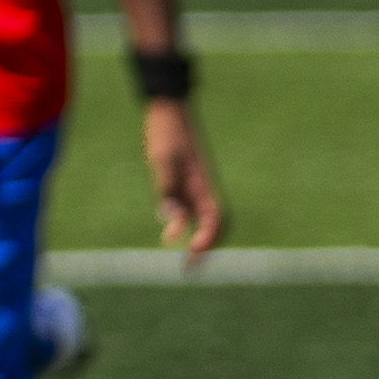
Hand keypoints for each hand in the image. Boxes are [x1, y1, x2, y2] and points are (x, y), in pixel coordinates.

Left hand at [144, 97, 223, 258]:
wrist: (166, 109)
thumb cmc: (167, 131)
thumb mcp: (163, 158)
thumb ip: (167, 187)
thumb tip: (169, 218)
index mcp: (203, 183)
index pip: (215, 218)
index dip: (208, 237)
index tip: (193, 251)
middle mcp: (202, 187)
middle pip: (213, 223)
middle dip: (207, 246)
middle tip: (192, 268)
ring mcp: (193, 184)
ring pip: (199, 218)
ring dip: (195, 237)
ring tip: (185, 259)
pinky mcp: (180, 180)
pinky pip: (186, 207)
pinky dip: (182, 223)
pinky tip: (169, 233)